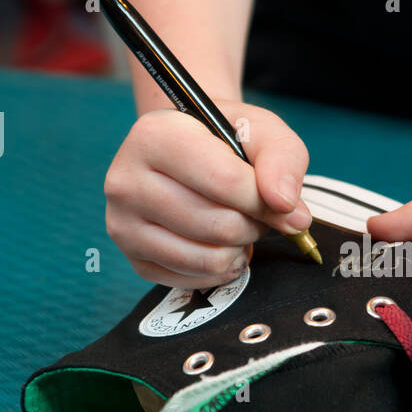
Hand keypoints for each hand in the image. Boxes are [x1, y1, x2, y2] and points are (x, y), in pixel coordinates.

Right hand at [104, 101, 313, 288]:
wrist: (185, 153)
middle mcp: (126, 181)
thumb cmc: (224, 140)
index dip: (266, 201)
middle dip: (254, 224)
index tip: (286, 205)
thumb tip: (287, 208)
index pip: (225, 182)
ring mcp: (124, 224)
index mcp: (155, 136)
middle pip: (219, 225)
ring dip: (241, 247)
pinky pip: (196, 281)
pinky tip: (222, 244)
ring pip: (209, 258)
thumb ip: (282, 160)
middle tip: (256, 212)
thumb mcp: (260, 131)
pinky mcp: (134, 259)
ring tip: (239, 225)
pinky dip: (222, 267)